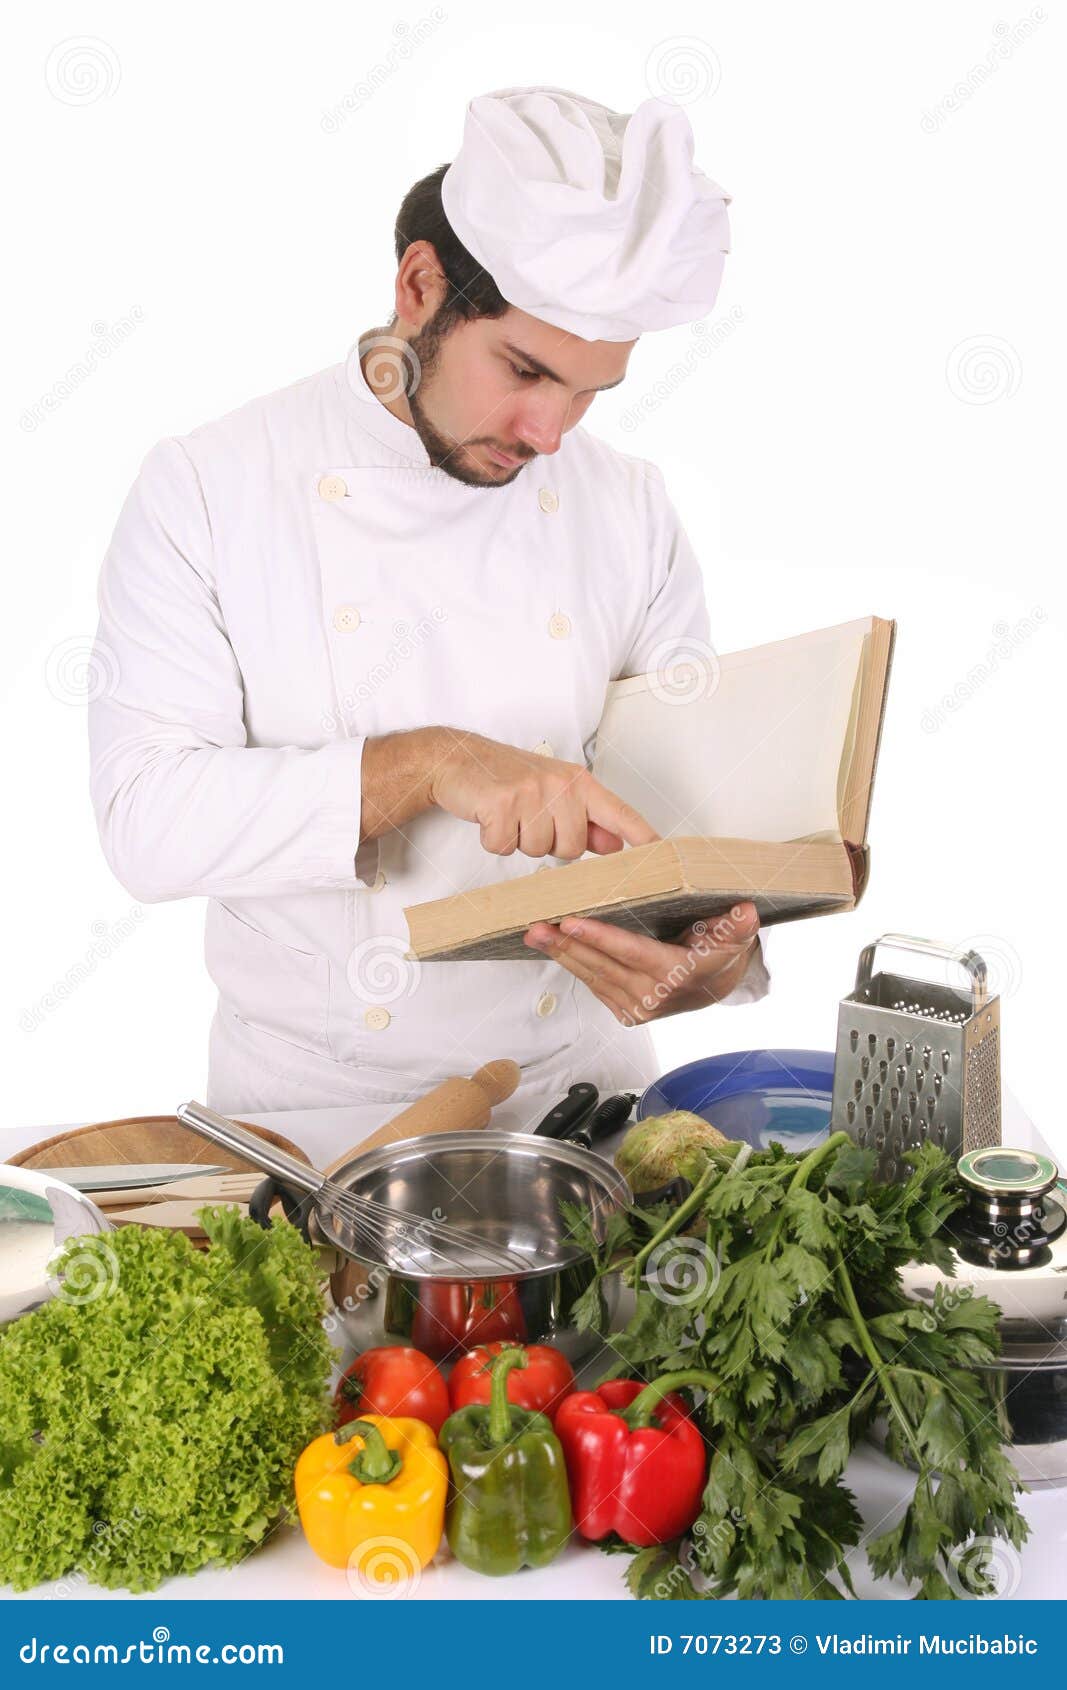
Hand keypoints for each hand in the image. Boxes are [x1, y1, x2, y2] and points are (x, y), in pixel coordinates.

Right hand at [427, 729, 657, 859]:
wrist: (458, 757)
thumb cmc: (508, 777)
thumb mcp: (554, 792)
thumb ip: (586, 820)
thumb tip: (616, 845)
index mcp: (579, 782)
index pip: (619, 813)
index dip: (642, 837)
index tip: (662, 855)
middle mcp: (561, 784)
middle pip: (572, 848)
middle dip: (548, 843)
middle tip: (528, 817)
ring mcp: (531, 792)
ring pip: (538, 851)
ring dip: (518, 841)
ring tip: (508, 814)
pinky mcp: (501, 802)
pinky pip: (504, 847)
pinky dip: (493, 840)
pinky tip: (489, 817)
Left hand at [523, 902, 760, 1024]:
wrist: (718, 987)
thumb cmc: (719, 955)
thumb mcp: (735, 937)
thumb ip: (738, 925)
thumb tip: (745, 911)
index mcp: (674, 975)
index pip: (630, 952)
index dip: (599, 937)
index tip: (570, 922)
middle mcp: (652, 996)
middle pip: (601, 966)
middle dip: (565, 945)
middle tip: (536, 927)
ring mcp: (637, 1007)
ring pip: (592, 977)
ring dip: (562, 955)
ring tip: (536, 934)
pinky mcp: (626, 1012)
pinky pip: (595, 986)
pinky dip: (574, 967)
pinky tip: (556, 949)